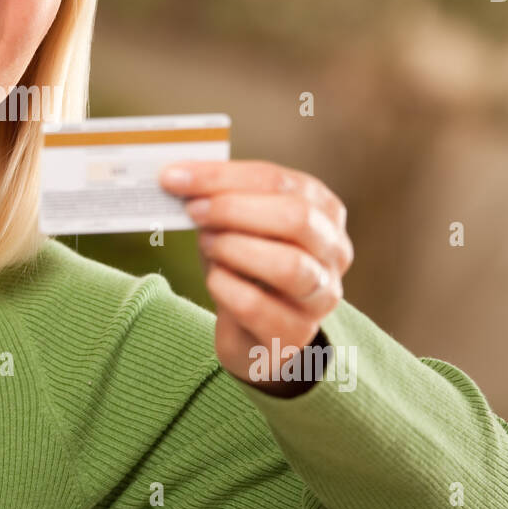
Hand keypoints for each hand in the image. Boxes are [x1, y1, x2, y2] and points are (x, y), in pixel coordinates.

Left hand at [159, 160, 353, 395]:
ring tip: (208, 245)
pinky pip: (258, 306)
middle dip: (234, 210)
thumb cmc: (243, 264)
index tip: (173, 176)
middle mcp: (334, 251)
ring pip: (289, 265)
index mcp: (323, 210)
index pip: (278, 181)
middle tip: (193, 212)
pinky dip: (225, 288)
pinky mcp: (296, 334)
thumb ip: (215, 196)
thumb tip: (176, 175)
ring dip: (235, 249)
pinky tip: (215, 281)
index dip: (222, 176)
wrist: (249, 328)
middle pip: (296, 218)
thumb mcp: (232, 222)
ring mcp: (322, 296)